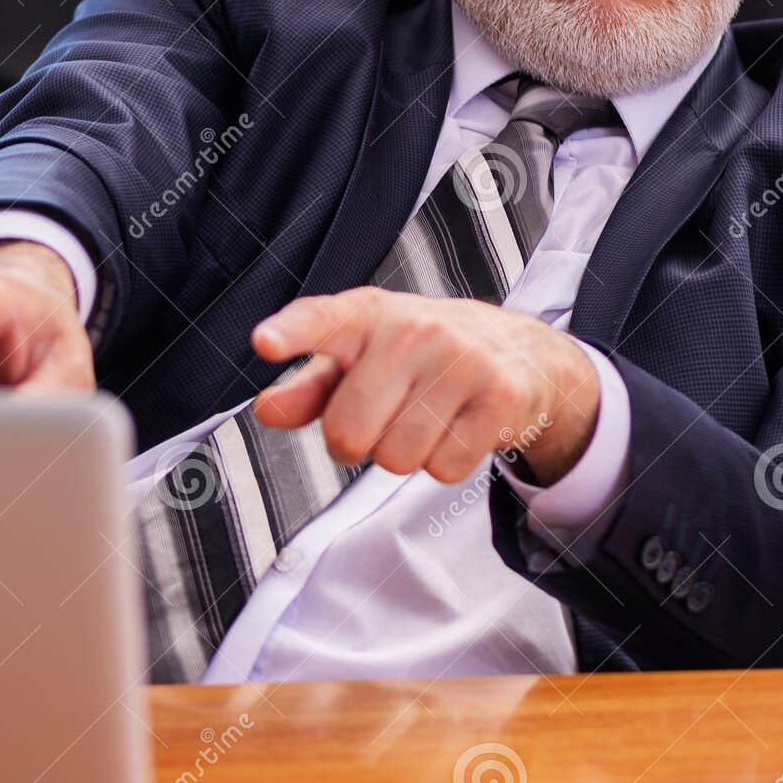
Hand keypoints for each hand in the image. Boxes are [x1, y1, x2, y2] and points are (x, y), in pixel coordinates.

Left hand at [248, 288, 599, 484]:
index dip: (291, 333)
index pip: (321, 321)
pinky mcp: (501, 395)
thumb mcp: (362, 359)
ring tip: (427, 419)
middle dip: (359, 444)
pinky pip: (444, 467)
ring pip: (397, 459)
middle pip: (349, 432)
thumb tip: (267, 410)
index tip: (264, 342)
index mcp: (368, 315)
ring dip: (406, 455)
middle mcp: (414, 328)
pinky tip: (458, 427)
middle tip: (386, 418)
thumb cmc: (423, 356)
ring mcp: (462, 359)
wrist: (518, 351)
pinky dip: (446, 462)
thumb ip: (310, 388)